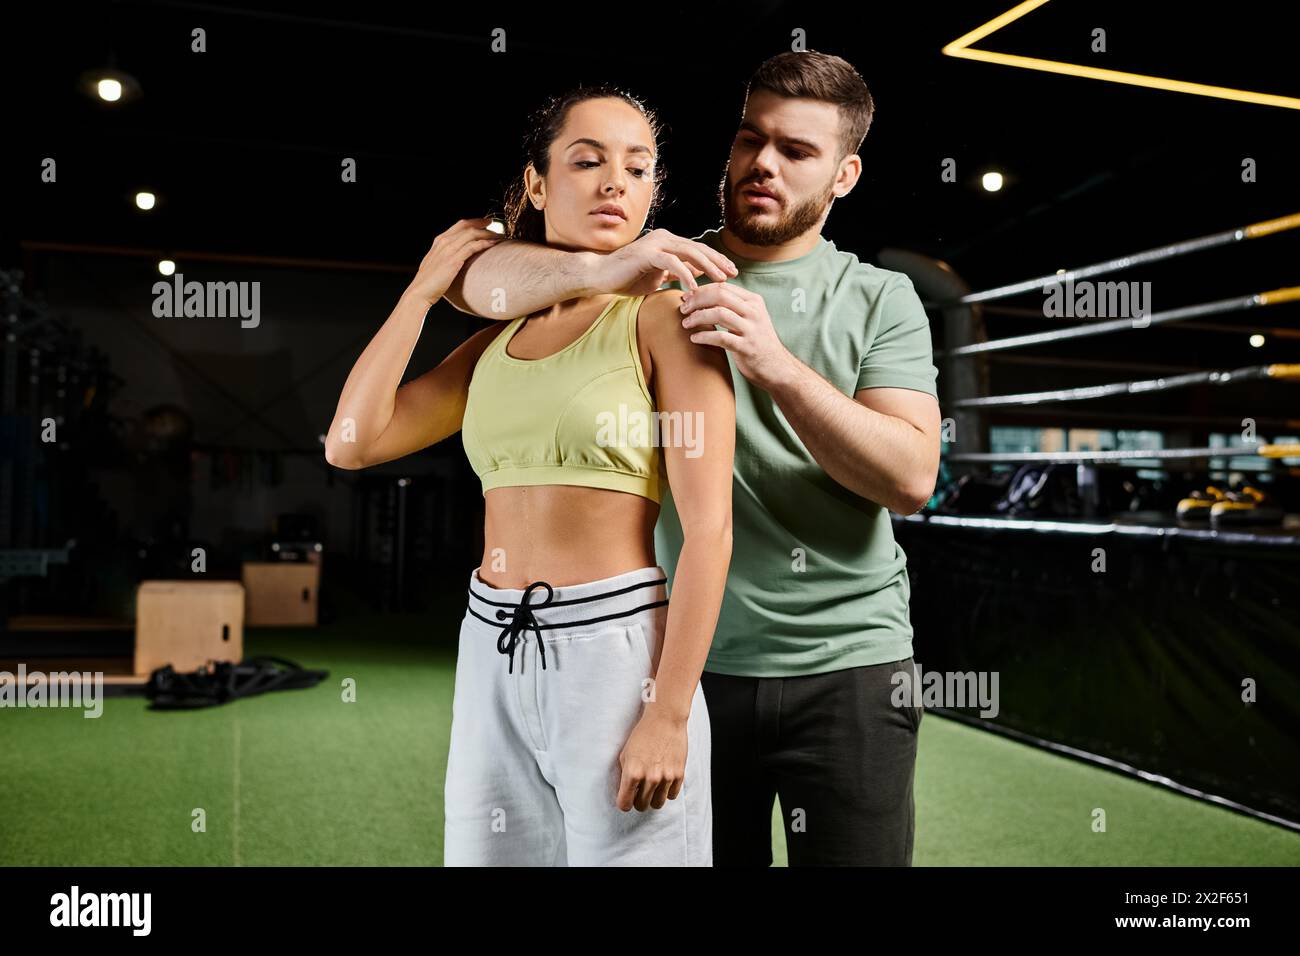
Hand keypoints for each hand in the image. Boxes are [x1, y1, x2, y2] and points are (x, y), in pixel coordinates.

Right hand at [406, 217, 502, 305]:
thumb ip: (445, 257)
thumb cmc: (429, 282)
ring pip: (472, 234)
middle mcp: (444, 241)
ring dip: (488, 234)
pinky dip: (485, 243)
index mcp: (439, 241)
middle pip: (468, 226)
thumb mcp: (436, 263)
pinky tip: (494, 245)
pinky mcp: (454, 260)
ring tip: (500, 237)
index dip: (475, 221)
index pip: (460, 225)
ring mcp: (448, 249)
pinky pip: (473, 247)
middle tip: (497, 227)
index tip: (486, 223)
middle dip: (483, 224)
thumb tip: (458, 258)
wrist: (420, 292)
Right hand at [592, 228, 737, 295]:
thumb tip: (697, 275)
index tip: (731, 272)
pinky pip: (672, 264)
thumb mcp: (658, 277)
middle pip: (698, 249)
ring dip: (707, 267)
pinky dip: (686, 275)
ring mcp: (656, 243)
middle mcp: (664, 238)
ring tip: (720, 280)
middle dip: (718, 262)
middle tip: (733, 273)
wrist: (600, 276)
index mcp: (667, 242)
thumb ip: (677, 273)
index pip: (698, 250)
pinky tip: (695, 288)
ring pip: (689, 253)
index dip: (716, 260)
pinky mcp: (648, 253)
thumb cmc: (626, 278)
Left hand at [615, 708, 689, 811]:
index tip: (626, 798)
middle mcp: (650, 778)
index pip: (624, 804)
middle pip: (641, 806)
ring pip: (657, 804)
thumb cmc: (643, 734)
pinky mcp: (679, 775)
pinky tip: (663, 781)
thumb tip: (625, 792)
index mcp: (633, 773)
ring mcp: (666, 777)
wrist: (665, 719)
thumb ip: (625, 775)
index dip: (624, 802)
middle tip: (639, 791)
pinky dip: (667, 792)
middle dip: (638, 801)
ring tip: (652, 788)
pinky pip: (672, 796)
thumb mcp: (625, 754)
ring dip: (653, 798)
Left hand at [679, 283, 797, 387]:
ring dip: (697, 317)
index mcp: (754, 301)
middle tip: (683, 309)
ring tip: (686, 324)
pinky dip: (704, 336)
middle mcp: (754, 312)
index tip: (686, 297)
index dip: (701, 290)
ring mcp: (751, 329)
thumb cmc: (757, 341)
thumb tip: (702, 296)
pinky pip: (721, 338)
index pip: (723, 286)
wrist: (776, 367)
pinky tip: (694, 339)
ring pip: (719, 313)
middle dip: (697, 300)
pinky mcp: (747, 347)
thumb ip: (733, 306)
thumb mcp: (750, 318)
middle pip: (720, 295)